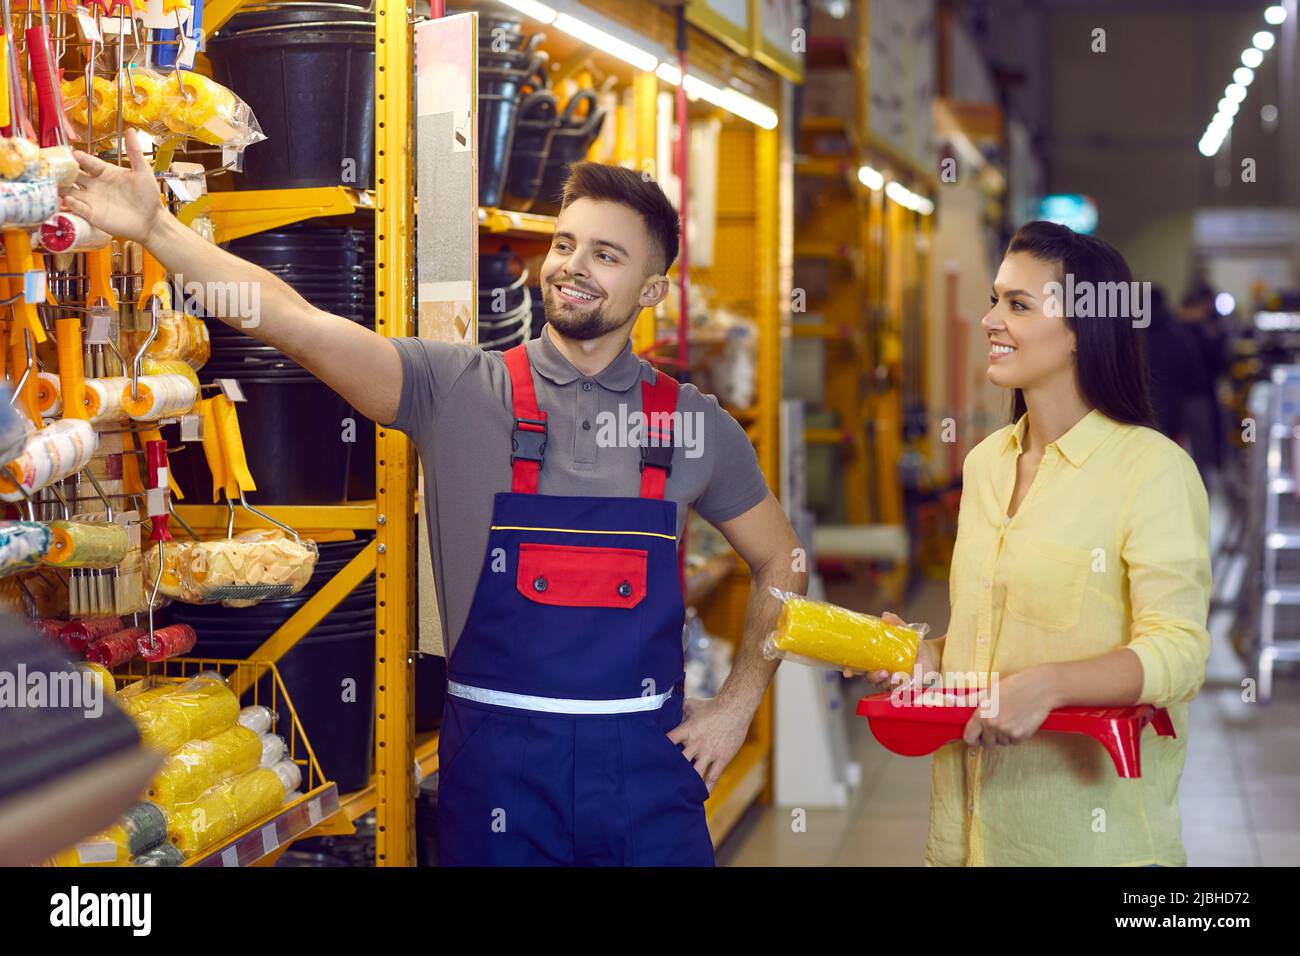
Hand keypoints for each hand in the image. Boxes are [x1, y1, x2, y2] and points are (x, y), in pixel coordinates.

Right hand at [59, 127, 163, 243]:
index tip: (71, 153)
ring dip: (61, 187)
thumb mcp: (143, 172)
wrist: (152, 221)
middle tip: (52, 166)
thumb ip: (134, 152)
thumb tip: (131, 130)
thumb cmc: (148, 196)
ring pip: (70, 191)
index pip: (87, 162)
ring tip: (51, 182)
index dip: (79, 158)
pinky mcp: (93, 214)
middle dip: (63, 171)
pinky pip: (77, 207)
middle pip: (73, 175)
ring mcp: (92, 200)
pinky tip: (67, 198)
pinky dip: (71, 203)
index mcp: (105, 172)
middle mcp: (95, 185)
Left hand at [667, 695, 750, 793]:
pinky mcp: (722, 758)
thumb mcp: (692, 704)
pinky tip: (701, 795)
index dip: (658, 750)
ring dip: (688, 783)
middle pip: (679, 762)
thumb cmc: (712, 705)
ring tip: (680, 794)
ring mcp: (709, 752)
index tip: (651, 759)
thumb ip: (678, 708)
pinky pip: (713, 776)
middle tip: (663, 783)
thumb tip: (665, 705)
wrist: (736, 708)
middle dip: (671, 772)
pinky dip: (707, 787)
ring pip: (695, 773)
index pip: (668, 742)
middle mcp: (696, 743)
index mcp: (687, 730)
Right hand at [845, 611, 939, 686]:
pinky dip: (898, 687)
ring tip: (892, 675)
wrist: (932, 656)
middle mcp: (880, 671)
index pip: (858, 666)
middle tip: (881, 672)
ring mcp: (891, 681)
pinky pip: (897, 690)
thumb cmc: (914, 645)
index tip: (847, 672)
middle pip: (869, 678)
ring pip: (882, 685)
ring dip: (885, 682)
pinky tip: (902, 681)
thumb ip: (896, 623)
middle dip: (872, 677)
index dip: (850, 670)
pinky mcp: (903, 687)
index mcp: (875, 660)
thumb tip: (885, 616)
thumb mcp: (905, 632)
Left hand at [961, 665, 1060, 747]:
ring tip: (1011, 717)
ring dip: (1003, 736)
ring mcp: (1007, 733)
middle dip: (989, 737)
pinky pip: (1013, 742)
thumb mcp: (988, 692)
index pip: (969, 738)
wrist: (1040, 688)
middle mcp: (992, 726)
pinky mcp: (1021, 737)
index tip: (976, 735)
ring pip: (1001, 743)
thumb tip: (949, 701)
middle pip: (985, 743)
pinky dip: (1015, 736)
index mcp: (982, 714)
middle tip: (997, 723)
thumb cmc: (1014, 686)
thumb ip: (968, 700)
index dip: (972, 737)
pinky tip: (1020, 721)